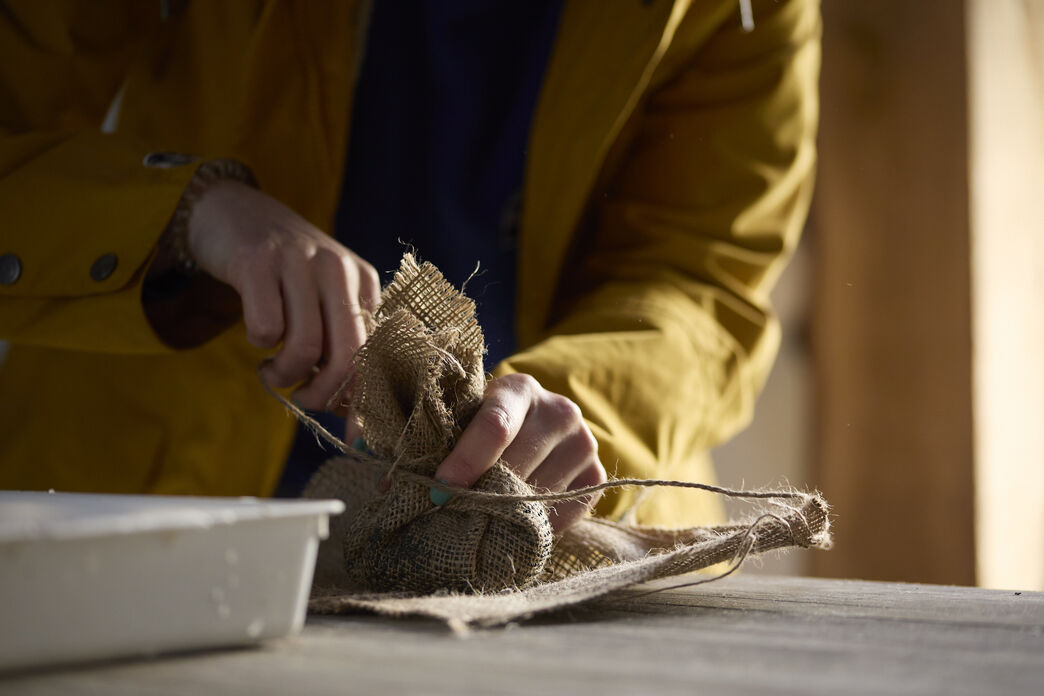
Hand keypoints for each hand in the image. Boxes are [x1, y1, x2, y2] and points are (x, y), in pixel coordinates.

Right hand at [188, 181, 379, 409]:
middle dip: (325, 393)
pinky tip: (259, 338)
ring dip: (285, 375)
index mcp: (364, 282)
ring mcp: (299, 261)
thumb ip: (339, 347)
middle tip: (303, 398)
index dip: (364, 399)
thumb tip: (353, 418)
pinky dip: (260, 345)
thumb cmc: (284, 273)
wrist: (234, 211)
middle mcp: (338, 268)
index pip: (377, 352)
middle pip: (348, 354)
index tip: (352, 433)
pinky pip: (266, 327)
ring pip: (306, 346)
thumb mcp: (322, 301)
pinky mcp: (257, 261)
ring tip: (274, 370)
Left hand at [434, 373, 606, 531]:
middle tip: (453, 511)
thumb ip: (446, 442)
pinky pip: (562, 513)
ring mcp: (583, 443)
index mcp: (521, 389)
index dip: (466, 461)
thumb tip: (415, 488)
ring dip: (505, 511)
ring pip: (537, 494)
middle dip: (480, 492)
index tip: (441, 489)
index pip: (496, 426)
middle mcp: (560, 411)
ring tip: (481, 515)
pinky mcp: (596, 475)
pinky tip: (514, 518)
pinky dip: (534, 523)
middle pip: (515, 465)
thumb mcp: (465, 417)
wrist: (533, 426)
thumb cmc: (486, 424)